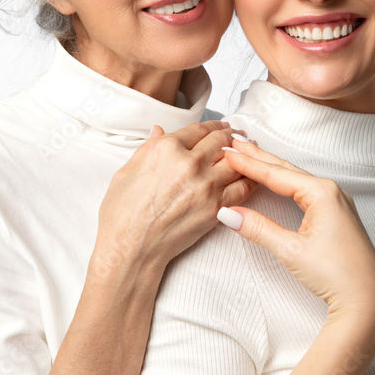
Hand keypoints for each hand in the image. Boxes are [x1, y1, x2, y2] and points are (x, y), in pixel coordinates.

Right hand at [91, 120, 255, 276]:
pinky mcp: (216, 208)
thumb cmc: (122, 214)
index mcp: (166, 149)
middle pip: (220, 141)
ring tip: (251, 150)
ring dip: (246, 153)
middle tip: (238, 135)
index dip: (213, 125)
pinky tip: (253, 175)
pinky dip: (251, 178)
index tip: (220, 126)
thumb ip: (147, 148)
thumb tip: (158, 131)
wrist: (131, 249)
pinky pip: (243, 187)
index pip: (198, 129)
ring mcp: (205, 185)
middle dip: (231, 136)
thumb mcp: (126, 172)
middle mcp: (188, 163)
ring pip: (236, 161)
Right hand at [218, 139, 374, 336]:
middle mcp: (332, 192)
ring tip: (250, 156)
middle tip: (234, 144)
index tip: (227, 152)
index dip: (249, 163)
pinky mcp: (337, 215)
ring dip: (271, 168)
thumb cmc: (336, 275)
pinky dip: (285, 183)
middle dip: (259, 157)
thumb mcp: (290, 250)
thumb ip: (258, 228)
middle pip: (286, 170)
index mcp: (323, 193)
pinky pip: (305, 191)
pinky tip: (276, 180)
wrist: (367, 300)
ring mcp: (337, 202)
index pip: (276, 174)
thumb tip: (228, 214)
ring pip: (296, 179)